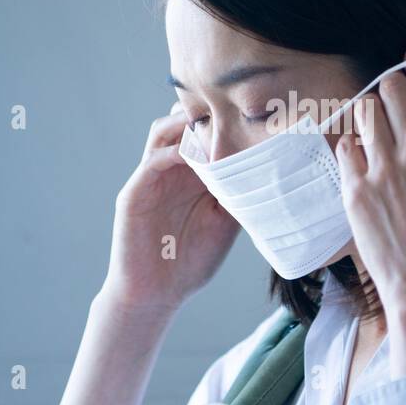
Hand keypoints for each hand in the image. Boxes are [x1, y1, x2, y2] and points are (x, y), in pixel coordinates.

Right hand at [102, 102, 239, 314]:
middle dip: (205, 112)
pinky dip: (172, 152)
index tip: (253, 113)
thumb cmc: (191, 261)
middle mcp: (170, 169)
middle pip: (181, 121)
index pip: (204, 132)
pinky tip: (195, 154)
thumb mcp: (226, 222)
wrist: (157, 294)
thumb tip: (272, 170)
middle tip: (233, 110)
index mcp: (192, 173)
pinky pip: (151, 161)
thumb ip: (239, 193)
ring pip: (162, 131)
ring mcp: (150, 178)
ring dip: (186, 124)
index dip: (225, 119)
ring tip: (214, 127)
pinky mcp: (134, 193)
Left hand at [334, 49, 405, 377]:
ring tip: (376, 125)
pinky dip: (352, 145)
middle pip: (391, 89)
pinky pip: (345, 147)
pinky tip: (361, 156)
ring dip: (371, 112)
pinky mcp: (356, 191)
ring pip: (365, 112)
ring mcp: (383, 169)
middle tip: (392, 95)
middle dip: (392, 87)